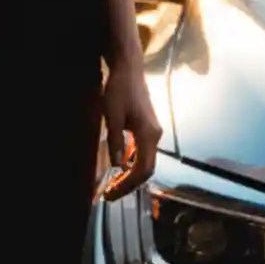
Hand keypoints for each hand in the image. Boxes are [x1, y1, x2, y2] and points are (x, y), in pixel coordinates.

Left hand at [100, 60, 163, 200]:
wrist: (129, 69)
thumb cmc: (119, 90)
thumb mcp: (112, 116)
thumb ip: (115, 142)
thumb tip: (116, 165)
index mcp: (148, 135)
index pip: (143, 169)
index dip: (127, 185)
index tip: (110, 193)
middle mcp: (155, 135)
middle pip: (147, 169)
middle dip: (129, 184)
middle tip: (109, 194)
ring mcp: (153, 132)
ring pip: (146, 161)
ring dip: (130, 175)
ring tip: (112, 184)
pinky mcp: (148, 128)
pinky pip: (143, 152)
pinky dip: (132, 164)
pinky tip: (119, 166)